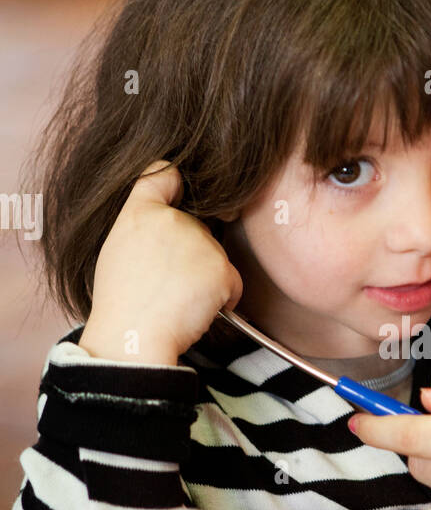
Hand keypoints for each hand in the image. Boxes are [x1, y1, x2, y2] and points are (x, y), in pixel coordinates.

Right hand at [80, 161, 243, 364]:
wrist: (133, 337)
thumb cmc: (122, 305)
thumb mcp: (119, 252)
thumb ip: (145, 230)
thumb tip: (168, 235)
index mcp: (139, 212)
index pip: (163, 172)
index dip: (176, 181)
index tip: (181, 193)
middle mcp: (171, 219)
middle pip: (197, 230)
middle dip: (191, 256)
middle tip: (167, 286)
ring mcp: (199, 241)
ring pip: (215, 259)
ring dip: (206, 281)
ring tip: (176, 301)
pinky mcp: (220, 267)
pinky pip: (232, 285)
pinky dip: (222, 300)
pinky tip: (196, 311)